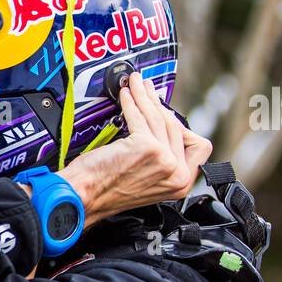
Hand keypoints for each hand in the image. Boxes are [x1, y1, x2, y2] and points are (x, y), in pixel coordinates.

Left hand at [51, 73, 211, 227]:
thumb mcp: (146, 178)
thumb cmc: (104, 189)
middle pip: (176, 128)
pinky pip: (141, 117)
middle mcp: (178, 175)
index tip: (166, 115)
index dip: (182, 128)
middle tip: (147, 89)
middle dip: (158, 104)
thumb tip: (163, 129)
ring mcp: (165, 161)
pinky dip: (132, 102)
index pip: (197, 147)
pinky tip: (126, 94)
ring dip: (145, 96)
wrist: (83, 197)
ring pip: (159, 118)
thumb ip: (161, 160)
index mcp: (181, 184)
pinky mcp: (148, 148)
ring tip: (135, 84)